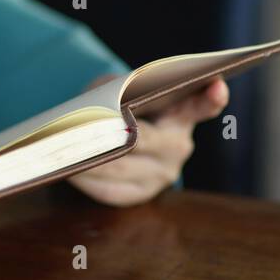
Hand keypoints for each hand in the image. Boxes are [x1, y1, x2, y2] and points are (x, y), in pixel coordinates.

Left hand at [69, 77, 227, 205]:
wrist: (117, 132)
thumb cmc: (120, 102)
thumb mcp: (122, 87)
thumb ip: (118, 91)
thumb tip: (94, 114)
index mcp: (182, 113)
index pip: (203, 105)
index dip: (211, 96)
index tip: (216, 84)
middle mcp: (178, 146)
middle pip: (146, 140)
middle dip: (116, 136)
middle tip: (91, 129)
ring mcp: (161, 174)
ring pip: (122, 168)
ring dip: (90, 160)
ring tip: (63, 151)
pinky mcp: (140, 195)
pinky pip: (110, 190)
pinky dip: (86, 180)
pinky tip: (66, 171)